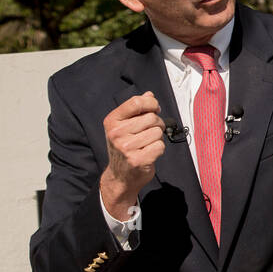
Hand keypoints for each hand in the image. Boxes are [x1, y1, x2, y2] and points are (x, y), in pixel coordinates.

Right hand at [101, 91, 164, 216]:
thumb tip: (149, 95)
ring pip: (157, 132)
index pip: (136, 102)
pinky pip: (160, 146)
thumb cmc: (125, 148)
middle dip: (157, 124)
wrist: (120, 176)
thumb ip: (136, 110)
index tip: (155, 108)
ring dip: (157, 138)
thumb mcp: (124, 127)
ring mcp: (126, 148)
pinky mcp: (138, 160)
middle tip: (151, 132)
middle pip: (151, 118)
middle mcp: (116, 133)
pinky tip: (149, 153)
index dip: (152, 103)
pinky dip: (159, 149)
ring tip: (147, 144)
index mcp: (112, 121)